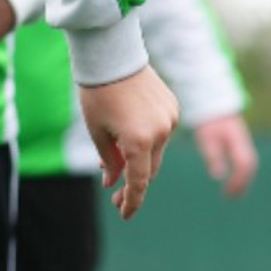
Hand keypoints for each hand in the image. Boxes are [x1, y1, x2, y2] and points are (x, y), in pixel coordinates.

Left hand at [78, 65, 178, 218]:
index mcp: (139, 141)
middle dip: (133, 183)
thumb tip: (114, 182)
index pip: (139, 182)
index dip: (132, 202)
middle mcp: (160, 132)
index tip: (124, 215)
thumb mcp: (97, 132)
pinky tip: (128, 138)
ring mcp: (170, 119)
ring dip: (138, 160)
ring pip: (156, 152)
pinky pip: (162, 133)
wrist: (113, 55)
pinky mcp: (173, 108)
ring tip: (113, 159)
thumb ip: (108, 161)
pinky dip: (147, 141)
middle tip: (115, 195)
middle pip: (150, 169)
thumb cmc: (98, 93)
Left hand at [192, 115, 259, 198]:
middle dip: (243, 183)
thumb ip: (213, 156)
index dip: (239, 180)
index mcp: (237, 141)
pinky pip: (245, 161)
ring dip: (243, 179)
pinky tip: (231, 181)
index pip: (244, 164)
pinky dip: (241, 173)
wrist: (213, 103)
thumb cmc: (208, 122)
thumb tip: (218, 176)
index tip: (228, 192)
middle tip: (231, 196)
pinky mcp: (241, 143)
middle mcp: (244, 142)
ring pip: (249, 164)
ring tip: (232, 193)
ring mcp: (244, 142)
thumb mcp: (207, 139)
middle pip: (250, 165)